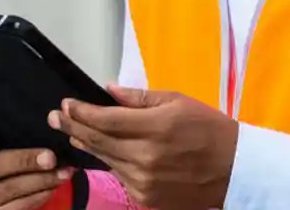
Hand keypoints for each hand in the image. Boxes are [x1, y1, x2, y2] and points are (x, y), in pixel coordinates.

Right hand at [0, 125, 73, 209]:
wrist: (20, 196)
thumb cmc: (20, 162)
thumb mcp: (18, 146)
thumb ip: (23, 133)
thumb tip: (55, 118)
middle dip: (26, 160)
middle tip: (51, 157)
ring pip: (10, 188)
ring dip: (42, 180)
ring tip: (64, 172)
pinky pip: (18, 207)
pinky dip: (40, 196)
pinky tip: (54, 187)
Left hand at [49, 86, 238, 209]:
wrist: (233, 170)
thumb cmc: (207, 128)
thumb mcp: (178, 101)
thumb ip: (139, 98)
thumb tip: (108, 91)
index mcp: (155, 127)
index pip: (105, 119)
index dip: (81, 112)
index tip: (65, 104)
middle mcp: (145, 157)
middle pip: (98, 140)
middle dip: (73, 127)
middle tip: (55, 117)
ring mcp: (143, 181)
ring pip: (105, 160)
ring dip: (87, 144)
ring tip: (73, 133)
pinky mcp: (145, 198)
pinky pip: (119, 176)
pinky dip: (109, 162)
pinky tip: (102, 151)